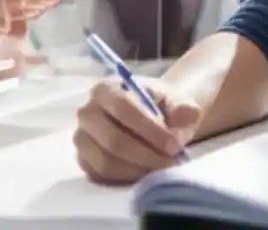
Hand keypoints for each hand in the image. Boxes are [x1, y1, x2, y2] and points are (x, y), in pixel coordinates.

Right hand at [73, 77, 200, 184]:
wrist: (154, 118)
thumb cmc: (163, 108)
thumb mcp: (179, 102)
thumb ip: (184, 109)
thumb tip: (182, 122)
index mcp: (107, 88)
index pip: (122, 108)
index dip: (149, 129)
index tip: (174, 145)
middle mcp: (88, 111)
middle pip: (112, 140)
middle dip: (145, 155)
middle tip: (170, 161)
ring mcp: (82, 137)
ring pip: (105, 162)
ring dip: (138, 169)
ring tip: (160, 167)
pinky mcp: (84, 160)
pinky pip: (101, 176)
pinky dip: (127, 178)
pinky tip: (146, 172)